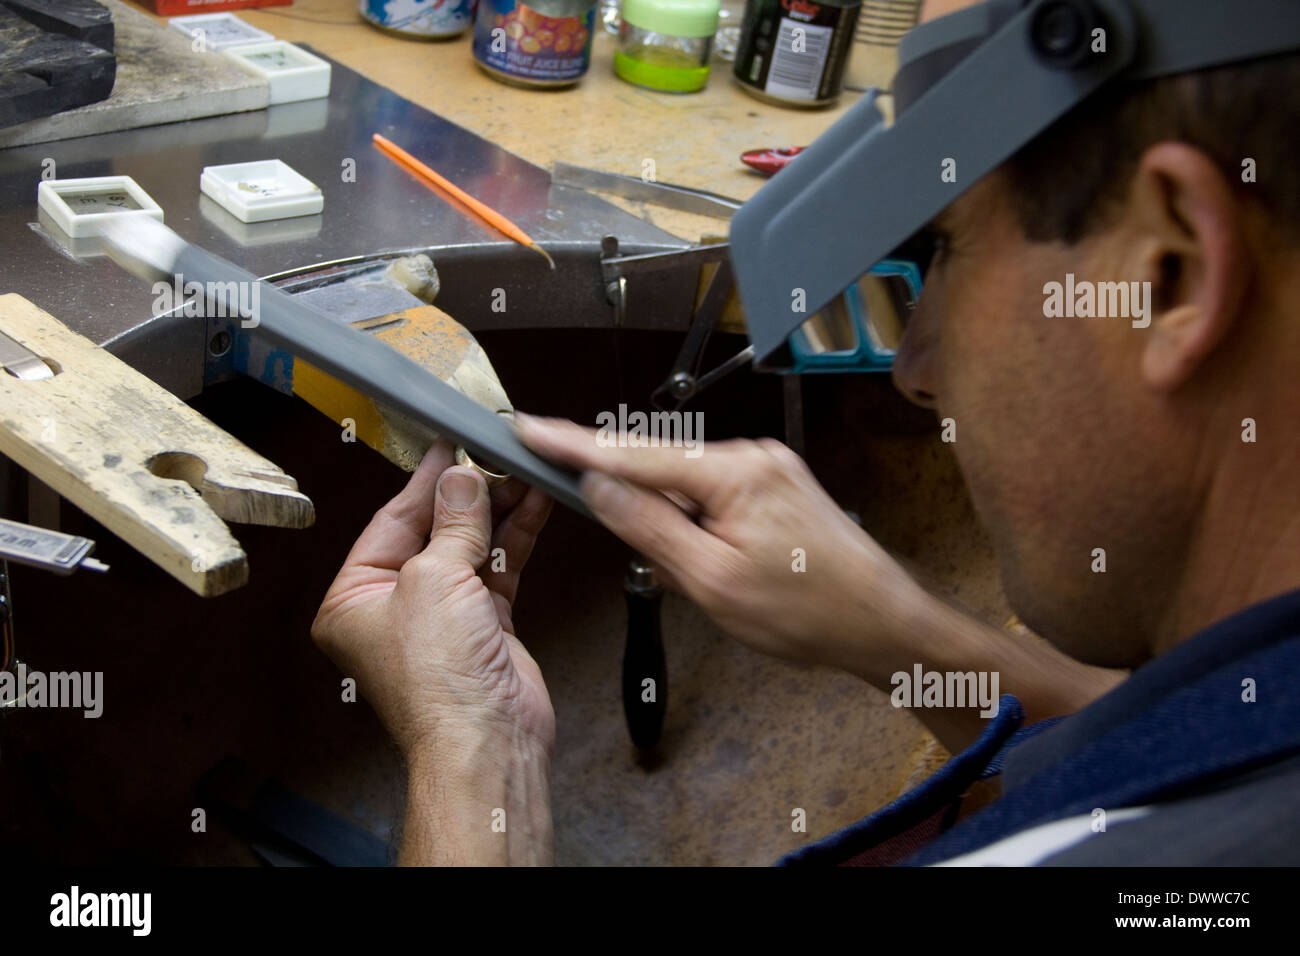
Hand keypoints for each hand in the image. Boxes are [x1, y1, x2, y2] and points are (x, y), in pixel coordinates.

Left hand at [311, 442, 554, 759]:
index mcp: (354, 600)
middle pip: (432, 531)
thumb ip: (454, 523)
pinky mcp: (484, 627)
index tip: (450, 447)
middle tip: (493, 457)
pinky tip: (533, 507)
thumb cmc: (438, 683)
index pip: (389, 522)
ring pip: (470, 547)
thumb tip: (462, 480)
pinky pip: (498, 569)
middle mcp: (394, 608)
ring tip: (520, 474)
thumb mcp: (434, 579)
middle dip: (467, 495)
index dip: (424, 482)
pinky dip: (516, 538)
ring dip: (498, 511)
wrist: (487, 740)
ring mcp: (441, 618)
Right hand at [514, 414, 927, 674]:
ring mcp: (766, 468)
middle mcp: (750, 456)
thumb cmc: (807, 611)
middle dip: (633, 506)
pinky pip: (713, 495)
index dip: (573, 444)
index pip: (633, 453)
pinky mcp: (774, 484)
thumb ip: (649, 527)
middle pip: (658, 466)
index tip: (529, 428)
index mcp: (733, 472)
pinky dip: (696, 526)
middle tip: (637, 551)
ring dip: (671, 527)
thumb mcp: (711, 580)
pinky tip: (712, 565)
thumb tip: (598, 486)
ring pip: (685, 486)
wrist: (881, 622)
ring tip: (702, 580)